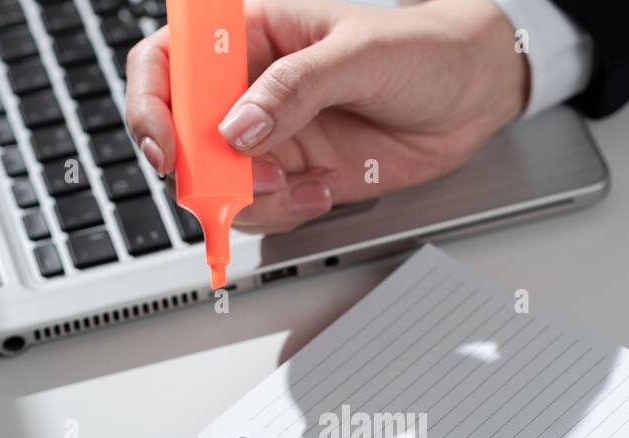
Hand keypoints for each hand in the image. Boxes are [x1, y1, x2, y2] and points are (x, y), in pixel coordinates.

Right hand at [125, 0, 528, 233]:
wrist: (476, 92)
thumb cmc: (425, 49)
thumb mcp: (358, 54)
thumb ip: (294, 89)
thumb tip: (237, 129)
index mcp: (251, 35)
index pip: (170, 63)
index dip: (152, 105)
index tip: (168, 148)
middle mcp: (251, 89)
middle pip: (185, 136)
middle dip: (204, 171)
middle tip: (240, 185)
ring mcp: (273, 136)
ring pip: (222, 183)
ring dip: (251, 198)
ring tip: (300, 184)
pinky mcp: (299, 174)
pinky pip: (265, 207)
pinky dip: (287, 211)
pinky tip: (325, 188)